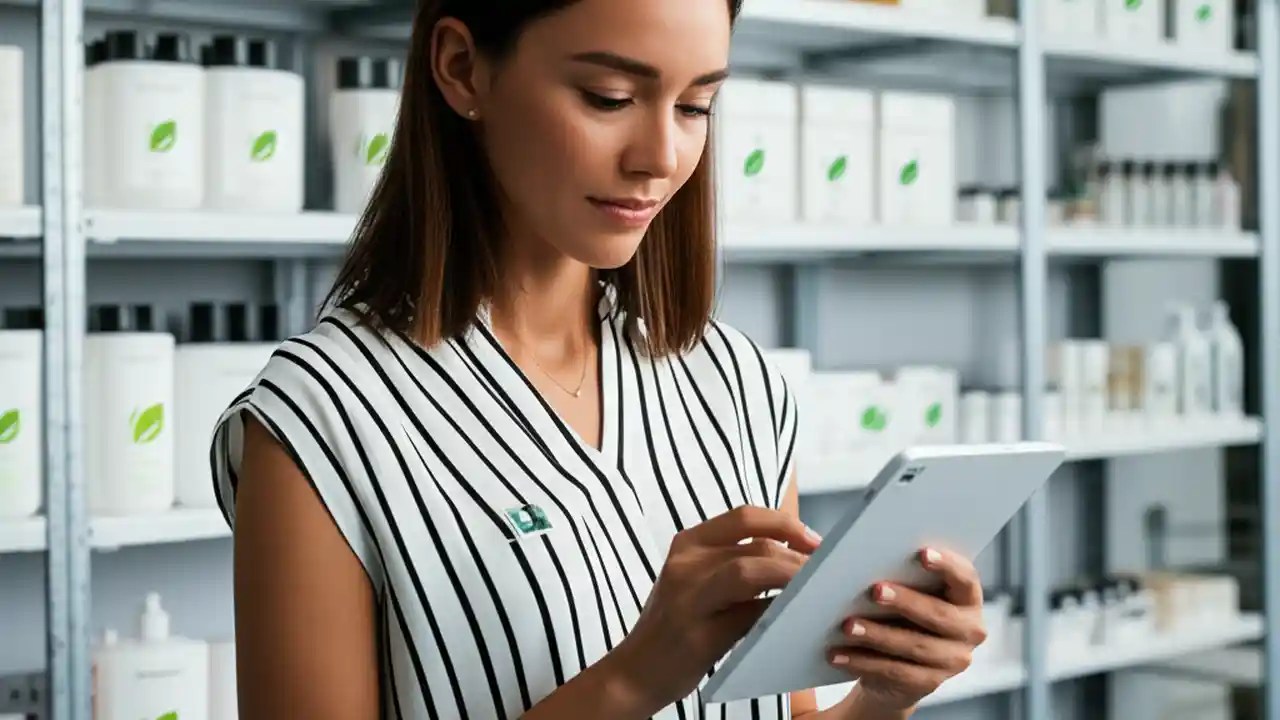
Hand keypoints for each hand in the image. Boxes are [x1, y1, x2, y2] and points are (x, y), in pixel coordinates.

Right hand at [609, 506, 822, 713]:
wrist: (636, 672)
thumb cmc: (676, 626)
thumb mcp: (696, 582)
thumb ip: (734, 564)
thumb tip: (795, 557)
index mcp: (688, 543)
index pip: (745, 516)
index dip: (786, 523)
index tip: (815, 541)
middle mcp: (685, 563)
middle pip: (756, 543)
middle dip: (800, 555)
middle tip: (828, 571)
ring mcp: (688, 597)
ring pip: (752, 570)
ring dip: (793, 578)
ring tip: (817, 591)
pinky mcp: (696, 633)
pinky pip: (749, 614)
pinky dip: (778, 611)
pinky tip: (795, 618)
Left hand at [827, 548, 987, 712]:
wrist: (895, 666)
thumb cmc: (896, 612)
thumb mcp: (897, 586)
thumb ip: (879, 563)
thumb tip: (820, 540)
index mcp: (966, 598)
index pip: (965, 577)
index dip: (947, 565)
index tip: (921, 553)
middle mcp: (969, 630)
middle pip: (940, 614)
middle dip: (906, 601)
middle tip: (874, 590)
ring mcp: (952, 660)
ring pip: (915, 645)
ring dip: (878, 635)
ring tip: (848, 626)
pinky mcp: (929, 684)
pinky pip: (895, 671)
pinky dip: (863, 662)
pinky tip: (838, 654)